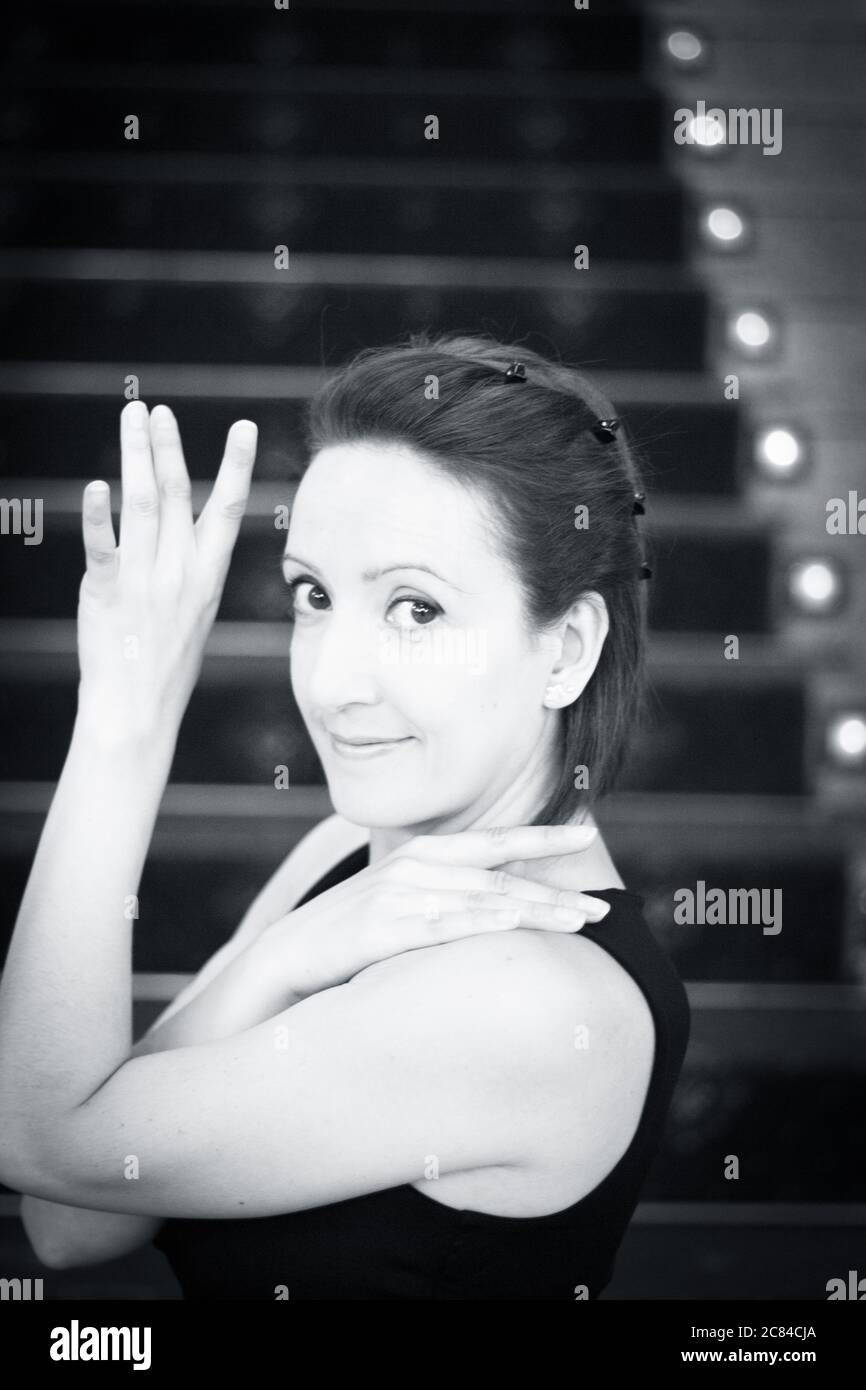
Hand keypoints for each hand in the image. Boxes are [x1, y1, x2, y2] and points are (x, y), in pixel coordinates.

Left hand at [76, 401, 256, 744]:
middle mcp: (179, 572)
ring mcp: (144, 581)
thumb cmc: (165, 664)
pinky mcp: (107, 593)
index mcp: (207, 576)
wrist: (137, 710)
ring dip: (136, 457)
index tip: (243, 427)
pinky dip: (99, 515)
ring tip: (131, 419)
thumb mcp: (194, 611)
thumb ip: (188, 566)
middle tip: (159, 409)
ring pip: (142, 505)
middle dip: (168, 447)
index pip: (227, 509)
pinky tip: (97, 486)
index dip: (236, 464)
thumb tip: (181, 524)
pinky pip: (104, 546)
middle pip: (177, 494)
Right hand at [260, 824, 612, 997]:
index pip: (494, 842)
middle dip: (557, 888)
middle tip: (606, 906)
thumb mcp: (397, 906)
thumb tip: (494, 903)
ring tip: (583, 921)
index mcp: (422, 856)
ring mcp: (397, 895)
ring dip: (538, 909)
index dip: (543, 837)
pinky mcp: (381, 928)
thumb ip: (440, 897)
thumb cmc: (347, 939)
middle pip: (501, 873)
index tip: (589, 833)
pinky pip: (442, 924)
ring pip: (483, 897)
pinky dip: (482, 921)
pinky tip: (515, 923)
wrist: (283, 961)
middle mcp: (414, 867)